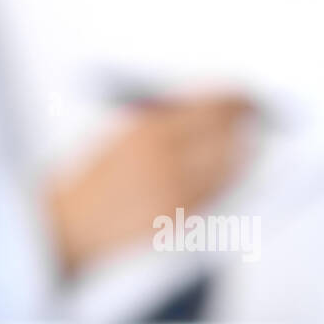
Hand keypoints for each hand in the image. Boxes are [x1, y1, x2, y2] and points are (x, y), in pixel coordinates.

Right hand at [45, 92, 252, 276]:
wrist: (69, 227)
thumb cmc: (91, 181)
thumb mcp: (124, 134)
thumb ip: (165, 119)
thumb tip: (210, 109)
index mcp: (149, 131)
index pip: (213, 107)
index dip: (237, 99)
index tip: (246, 96)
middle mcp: (168, 162)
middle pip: (229, 136)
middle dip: (245, 124)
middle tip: (254, 117)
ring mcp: (177, 194)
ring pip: (231, 168)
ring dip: (242, 152)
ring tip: (246, 142)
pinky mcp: (181, 220)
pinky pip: (218, 194)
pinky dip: (228, 179)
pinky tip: (229, 171)